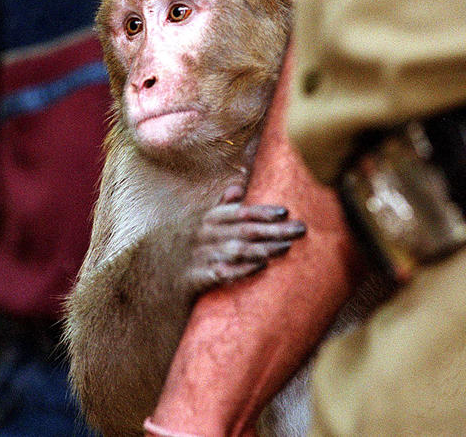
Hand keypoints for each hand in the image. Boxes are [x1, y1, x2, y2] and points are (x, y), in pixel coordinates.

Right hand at [187, 184, 305, 291]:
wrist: (164, 275)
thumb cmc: (192, 246)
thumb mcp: (202, 222)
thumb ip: (222, 206)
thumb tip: (237, 188)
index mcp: (209, 218)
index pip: (240, 212)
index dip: (262, 211)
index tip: (285, 212)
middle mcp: (206, 235)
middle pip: (245, 230)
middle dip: (274, 229)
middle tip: (301, 229)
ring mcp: (202, 256)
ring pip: (237, 250)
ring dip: (264, 248)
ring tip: (287, 246)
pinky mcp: (199, 277)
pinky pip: (224, 273)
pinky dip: (243, 269)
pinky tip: (262, 266)